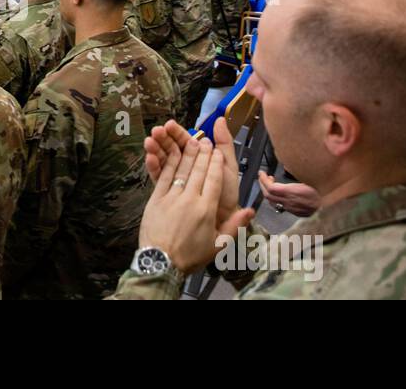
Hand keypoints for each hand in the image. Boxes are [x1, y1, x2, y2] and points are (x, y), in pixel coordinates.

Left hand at [138, 122, 253, 272]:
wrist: (161, 263)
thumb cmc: (190, 256)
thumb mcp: (217, 245)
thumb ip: (234, 226)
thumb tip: (250, 211)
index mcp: (206, 209)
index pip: (214, 180)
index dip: (216, 164)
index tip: (218, 152)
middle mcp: (190, 199)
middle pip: (199, 171)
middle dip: (203, 154)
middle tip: (206, 141)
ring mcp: (172, 198)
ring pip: (182, 170)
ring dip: (188, 154)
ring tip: (193, 141)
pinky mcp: (156, 199)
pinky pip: (164, 177)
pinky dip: (169, 163)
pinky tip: (173, 153)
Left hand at [258, 171, 319, 216]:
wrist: (333, 207)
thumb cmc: (324, 190)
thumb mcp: (312, 177)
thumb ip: (298, 172)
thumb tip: (286, 165)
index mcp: (293, 192)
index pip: (271, 188)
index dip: (263, 180)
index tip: (261, 173)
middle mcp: (290, 202)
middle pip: (269, 196)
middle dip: (263, 185)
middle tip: (263, 176)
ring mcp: (292, 209)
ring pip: (273, 202)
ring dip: (268, 192)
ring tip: (271, 183)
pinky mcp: (296, 213)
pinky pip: (280, 206)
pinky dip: (275, 198)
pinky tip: (279, 193)